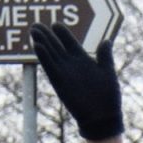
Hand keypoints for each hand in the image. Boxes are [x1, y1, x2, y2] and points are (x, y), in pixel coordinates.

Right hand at [30, 25, 123, 141]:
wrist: (103, 118)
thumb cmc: (109, 97)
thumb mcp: (108, 73)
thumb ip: (105, 56)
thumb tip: (107, 41)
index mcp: (83, 60)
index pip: (70, 42)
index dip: (62, 33)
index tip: (55, 24)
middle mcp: (71, 65)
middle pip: (56, 45)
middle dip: (46, 35)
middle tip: (36, 24)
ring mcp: (64, 73)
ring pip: (50, 54)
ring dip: (42, 42)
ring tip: (33, 31)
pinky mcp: (60, 83)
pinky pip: (50, 68)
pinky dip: (44, 57)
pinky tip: (37, 46)